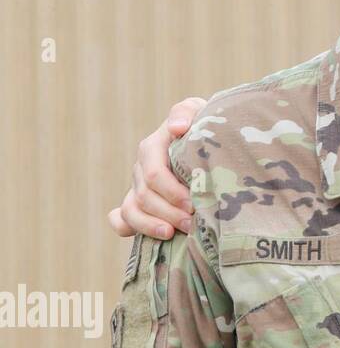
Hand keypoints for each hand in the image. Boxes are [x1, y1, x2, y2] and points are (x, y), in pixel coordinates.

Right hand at [107, 97, 205, 238]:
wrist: (211, 140)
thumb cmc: (207, 125)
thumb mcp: (200, 111)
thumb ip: (185, 112)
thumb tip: (176, 128)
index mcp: (153, 147)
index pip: (154, 174)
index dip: (171, 193)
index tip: (194, 205)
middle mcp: (142, 167)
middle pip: (145, 195)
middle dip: (168, 212)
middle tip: (193, 223)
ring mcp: (138, 185)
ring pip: (131, 210)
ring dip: (149, 225)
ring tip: (172, 234)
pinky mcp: (139, 202)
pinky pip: (120, 217)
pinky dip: (126, 228)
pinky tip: (146, 236)